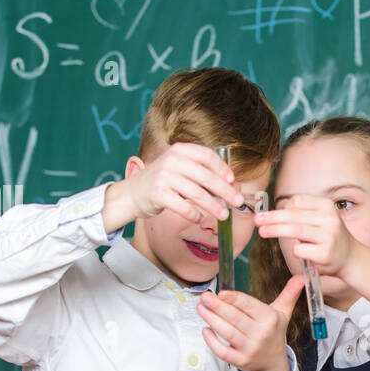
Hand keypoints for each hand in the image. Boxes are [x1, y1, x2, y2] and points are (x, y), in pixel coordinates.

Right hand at [101, 143, 242, 231]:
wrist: (131, 194)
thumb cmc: (161, 182)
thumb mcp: (179, 170)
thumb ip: (202, 175)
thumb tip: (233, 186)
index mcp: (179, 150)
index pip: (207, 156)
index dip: (223, 169)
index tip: (233, 181)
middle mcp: (172, 160)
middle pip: (207, 177)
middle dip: (226, 191)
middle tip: (237, 202)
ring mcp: (164, 177)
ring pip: (198, 194)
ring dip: (214, 207)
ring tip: (223, 215)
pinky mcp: (159, 194)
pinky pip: (184, 207)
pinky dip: (196, 216)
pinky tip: (201, 220)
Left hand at [198, 275, 304, 370]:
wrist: (273, 363)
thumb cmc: (274, 333)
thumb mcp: (283, 312)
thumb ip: (289, 293)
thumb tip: (302, 277)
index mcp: (270, 320)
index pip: (249, 306)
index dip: (234, 299)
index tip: (221, 292)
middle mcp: (260, 335)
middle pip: (235, 318)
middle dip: (217, 306)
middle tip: (205, 297)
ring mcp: (250, 349)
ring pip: (227, 333)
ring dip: (211, 319)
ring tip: (201, 308)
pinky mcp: (240, 361)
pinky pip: (222, 351)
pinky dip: (212, 341)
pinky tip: (205, 330)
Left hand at [253, 194, 356, 278]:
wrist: (351, 258)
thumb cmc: (329, 236)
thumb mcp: (321, 218)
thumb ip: (302, 213)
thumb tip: (272, 214)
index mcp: (327, 206)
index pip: (298, 201)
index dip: (281, 208)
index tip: (267, 214)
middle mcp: (330, 219)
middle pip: (294, 215)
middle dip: (272, 218)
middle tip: (257, 220)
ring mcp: (328, 236)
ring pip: (295, 230)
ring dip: (275, 231)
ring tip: (262, 232)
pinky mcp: (325, 254)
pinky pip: (300, 250)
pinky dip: (296, 251)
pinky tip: (304, 253)